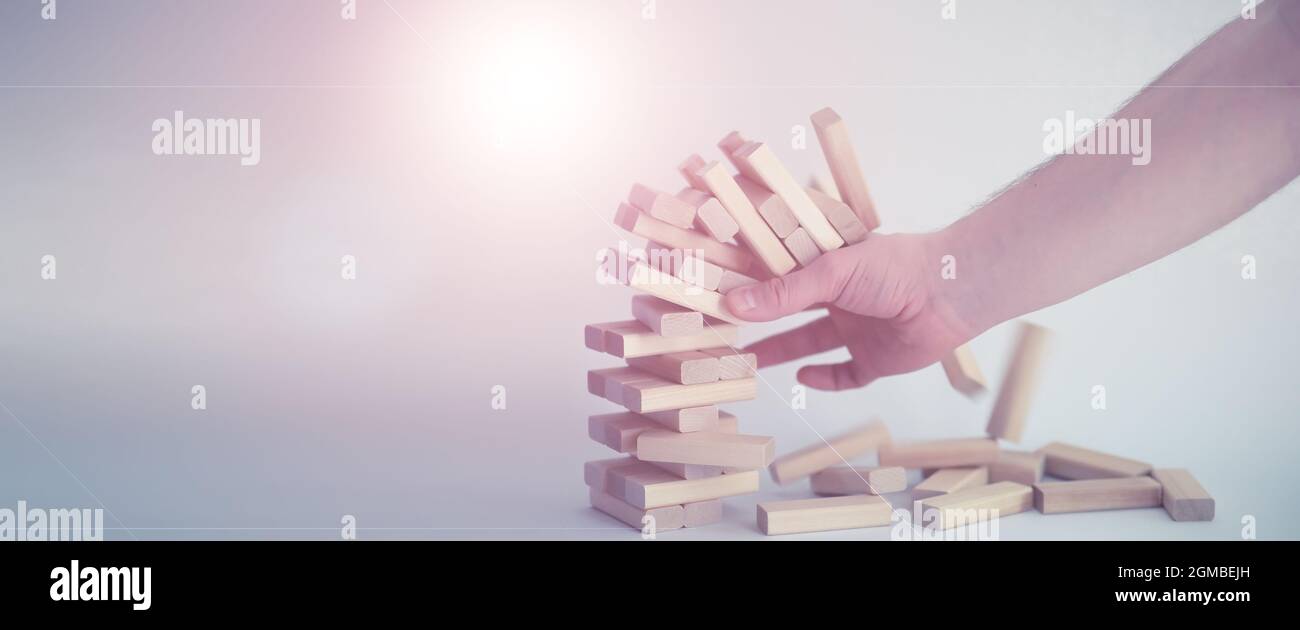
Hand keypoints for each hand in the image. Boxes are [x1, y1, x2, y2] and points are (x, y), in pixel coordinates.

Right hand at [722, 232, 970, 390]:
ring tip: (748, 360)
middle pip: (790, 312)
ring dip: (781, 351)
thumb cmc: (895, 268)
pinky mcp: (876, 358)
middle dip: (760, 321)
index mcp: (830, 267)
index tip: (718, 290)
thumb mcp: (832, 272)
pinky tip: (804, 377)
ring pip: (810, 343)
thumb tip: (735, 303)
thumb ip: (784, 292)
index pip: (782, 273)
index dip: (752, 283)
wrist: (951, 294)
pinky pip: (845, 373)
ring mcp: (858, 328)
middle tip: (725, 330)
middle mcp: (841, 297)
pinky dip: (825, 378)